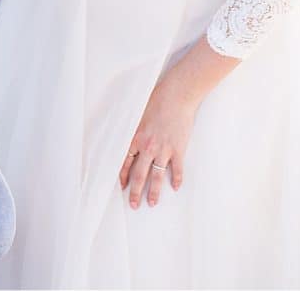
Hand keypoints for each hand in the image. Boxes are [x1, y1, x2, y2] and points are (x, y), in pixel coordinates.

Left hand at [119, 76, 198, 207]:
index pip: (125, 162)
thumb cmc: (157, 100)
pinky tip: (175, 187)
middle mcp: (148, 147)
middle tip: (133, 205)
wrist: (177, 95)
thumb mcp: (138, 114)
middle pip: (140, 174)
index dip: (123, 176)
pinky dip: (176, 179)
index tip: (121, 187)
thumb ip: (134, 129)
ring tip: (152, 203)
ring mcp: (164, 150)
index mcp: (136, 138)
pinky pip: (177, 169)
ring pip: (157, 176)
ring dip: (154, 192)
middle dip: (135, 192)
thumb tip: (128, 138)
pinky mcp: (178, 149)